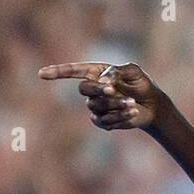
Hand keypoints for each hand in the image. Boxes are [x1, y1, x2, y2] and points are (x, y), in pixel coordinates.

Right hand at [37, 61, 160, 129]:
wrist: (152, 105)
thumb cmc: (141, 84)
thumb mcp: (133, 71)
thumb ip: (117, 71)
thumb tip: (103, 81)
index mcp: (96, 73)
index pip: (72, 72)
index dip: (57, 73)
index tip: (41, 74)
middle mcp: (92, 89)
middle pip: (83, 89)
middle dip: (98, 90)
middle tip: (114, 90)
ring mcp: (96, 106)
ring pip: (96, 106)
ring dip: (115, 104)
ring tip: (132, 103)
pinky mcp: (102, 122)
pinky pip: (105, 120)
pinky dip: (120, 116)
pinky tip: (132, 112)